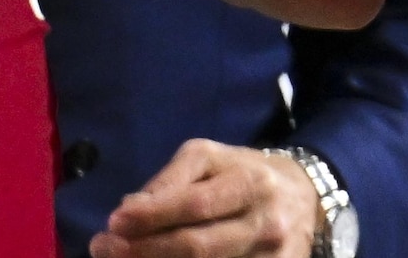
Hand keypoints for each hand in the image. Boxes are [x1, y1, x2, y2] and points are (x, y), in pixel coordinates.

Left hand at [93, 139, 321, 257]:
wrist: (304, 198)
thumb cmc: (244, 174)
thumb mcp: (210, 159)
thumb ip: (170, 180)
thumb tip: (129, 210)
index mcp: (252, 184)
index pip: (197, 204)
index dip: (153, 216)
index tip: (113, 222)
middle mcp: (266, 224)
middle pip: (198, 247)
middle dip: (143, 251)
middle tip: (102, 249)